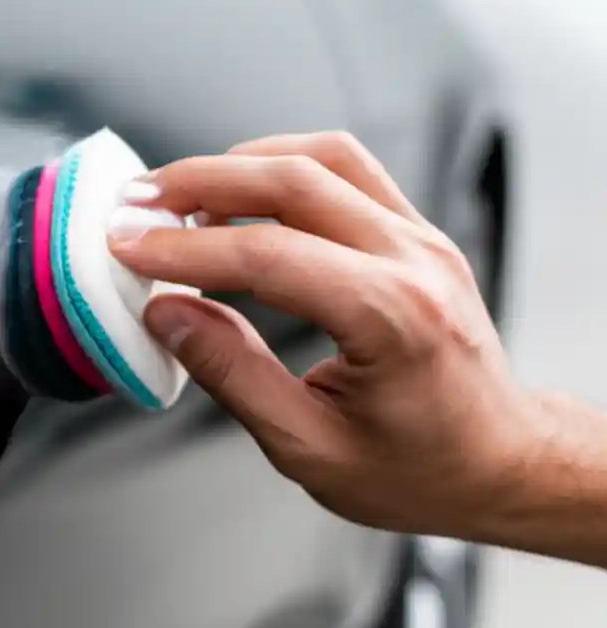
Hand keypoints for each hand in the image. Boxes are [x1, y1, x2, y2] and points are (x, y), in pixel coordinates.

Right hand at [107, 131, 546, 542]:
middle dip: (198, 183)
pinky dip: (280, 166)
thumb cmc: (420, 470)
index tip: (126, 246)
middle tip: (135, 203)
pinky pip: (346, 169)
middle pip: (292, 180)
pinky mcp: (413, 232)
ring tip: (179, 195)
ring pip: (321, 156)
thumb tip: (168, 316)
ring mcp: (420, 238)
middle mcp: (413, 262)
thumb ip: (233, 374)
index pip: (267, 256)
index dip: (183, 249)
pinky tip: (238, 193)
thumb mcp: (309, 448)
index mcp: (392, 319)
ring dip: (239, 164)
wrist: (502, 463)